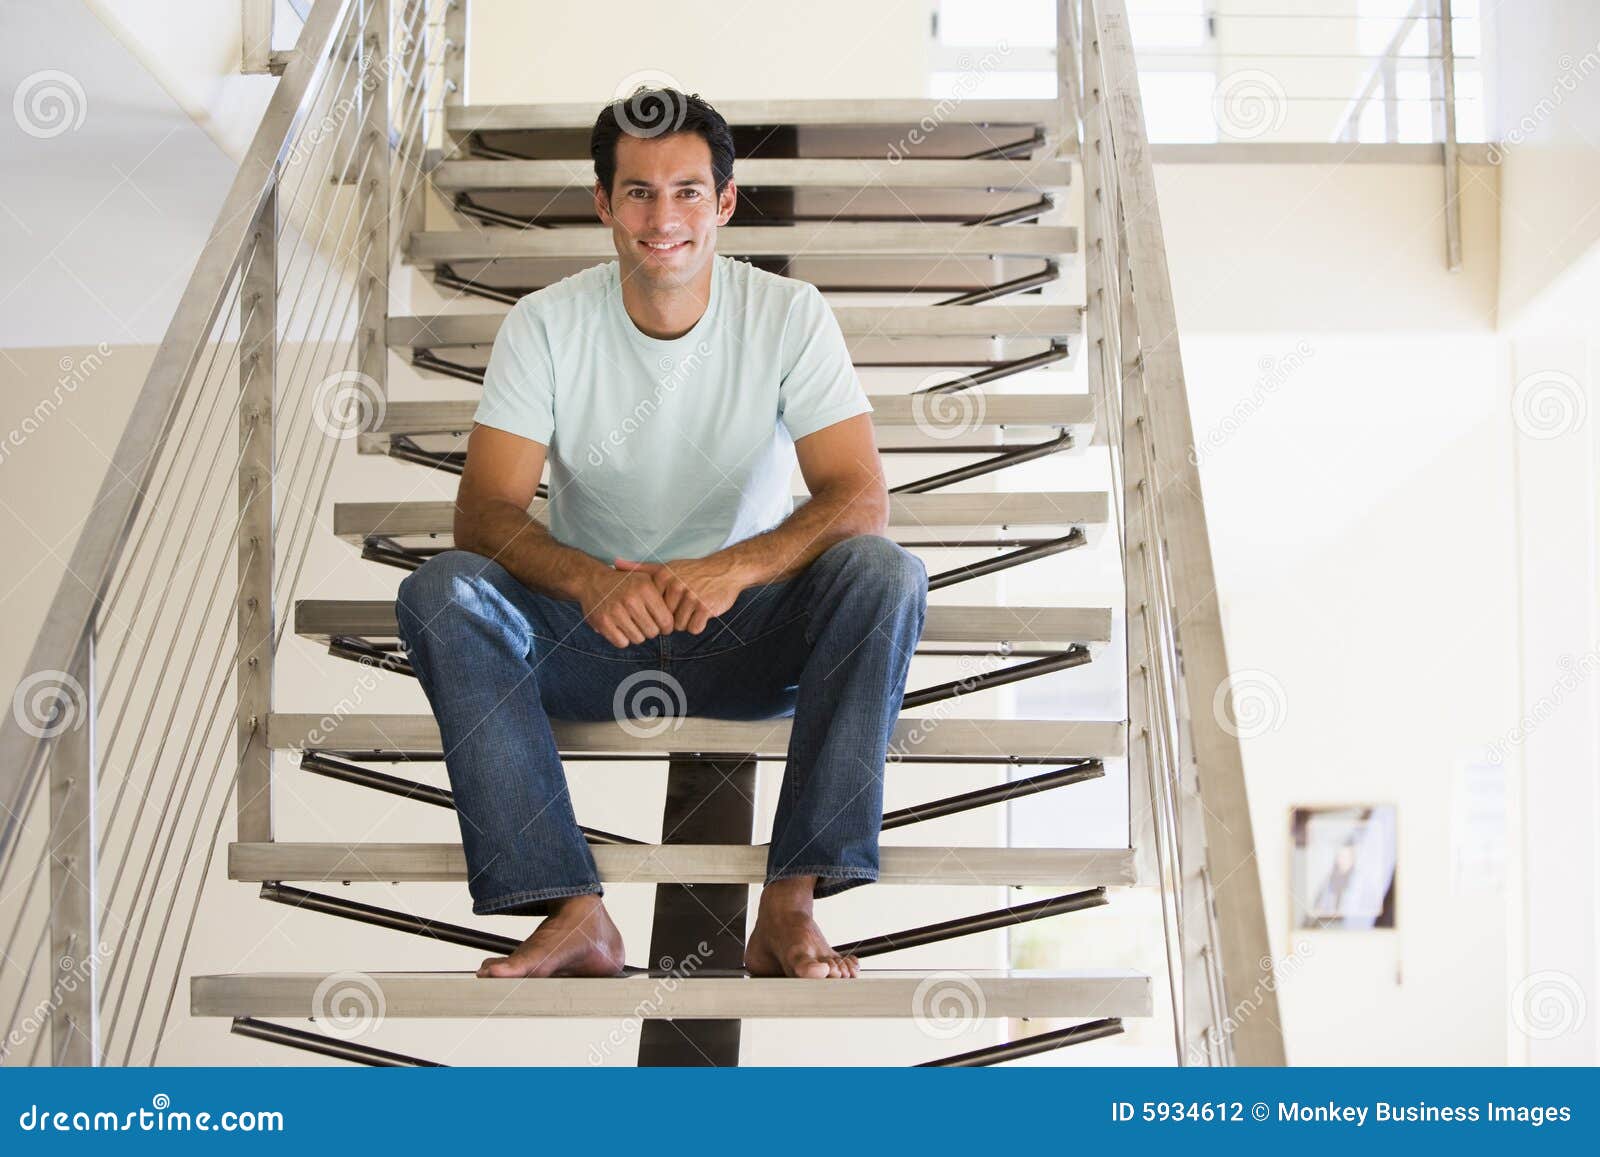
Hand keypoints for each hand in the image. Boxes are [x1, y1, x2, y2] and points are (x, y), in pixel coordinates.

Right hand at [574, 566, 674, 647]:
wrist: (592, 580)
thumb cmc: (625, 583)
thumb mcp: (645, 579)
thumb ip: (663, 596)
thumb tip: (679, 619)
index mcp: (645, 588)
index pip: (666, 621)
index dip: (667, 627)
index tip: (662, 625)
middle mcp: (631, 599)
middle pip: (653, 632)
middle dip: (651, 630)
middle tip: (645, 624)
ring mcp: (616, 611)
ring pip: (638, 639)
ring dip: (637, 635)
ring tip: (632, 624)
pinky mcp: (603, 622)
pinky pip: (622, 643)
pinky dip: (622, 639)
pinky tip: (621, 628)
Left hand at [612, 553, 747, 633]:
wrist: (725, 570)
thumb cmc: (693, 571)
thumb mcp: (665, 567)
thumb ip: (639, 568)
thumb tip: (614, 564)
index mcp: (664, 577)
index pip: (652, 607)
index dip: (660, 609)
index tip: (671, 600)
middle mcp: (676, 585)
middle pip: (665, 619)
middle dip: (675, 616)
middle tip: (686, 603)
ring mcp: (691, 597)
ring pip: (679, 626)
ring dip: (687, 620)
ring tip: (694, 606)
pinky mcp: (705, 607)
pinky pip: (694, 628)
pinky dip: (699, 624)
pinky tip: (703, 611)